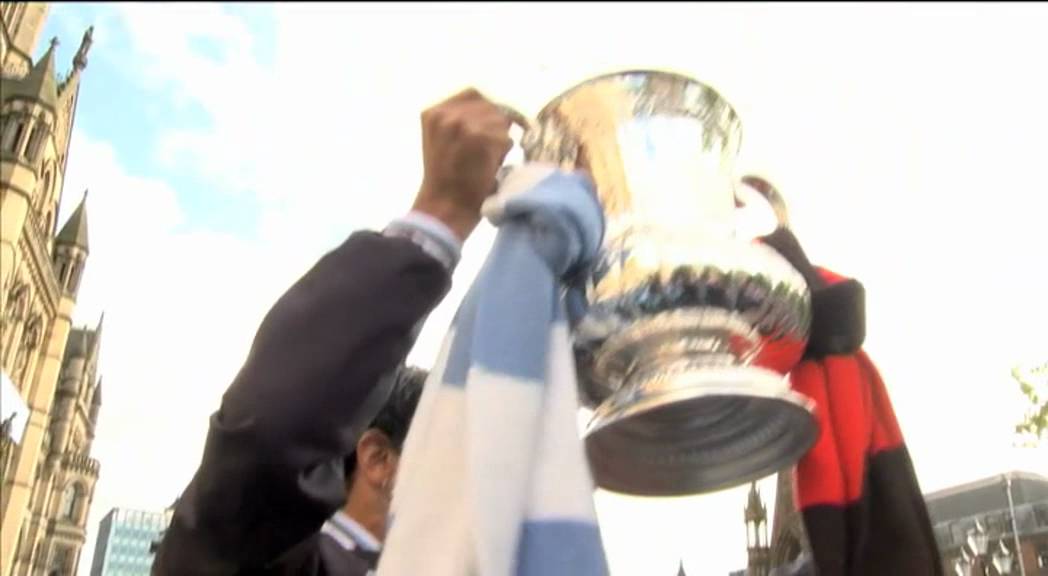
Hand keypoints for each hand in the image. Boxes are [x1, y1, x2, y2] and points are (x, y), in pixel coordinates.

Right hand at [413, 88, 513, 240]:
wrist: (443, 208)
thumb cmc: (447, 182)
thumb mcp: (445, 142)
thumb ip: (465, 123)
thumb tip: (503, 114)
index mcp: (433, 112)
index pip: (473, 94)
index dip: (488, 110)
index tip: (495, 126)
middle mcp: (445, 113)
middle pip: (490, 106)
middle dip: (497, 126)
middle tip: (493, 149)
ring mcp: (461, 123)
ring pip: (500, 122)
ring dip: (501, 140)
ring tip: (488, 161)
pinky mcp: (478, 136)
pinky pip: (505, 138)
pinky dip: (503, 154)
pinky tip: (490, 168)